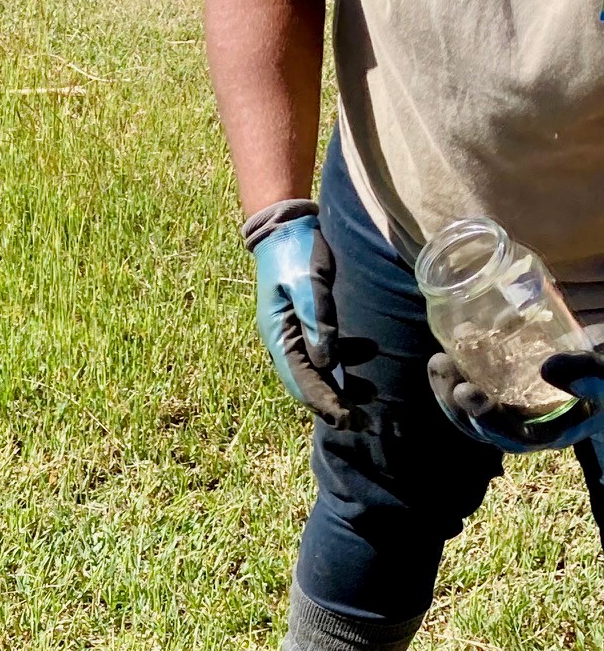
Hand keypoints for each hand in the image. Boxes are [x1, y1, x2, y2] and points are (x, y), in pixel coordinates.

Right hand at [245, 199, 354, 428]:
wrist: (284, 228)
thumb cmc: (295, 252)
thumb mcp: (307, 282)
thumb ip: (317, 321)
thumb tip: (327, 362)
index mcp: (279, 337)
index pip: (303, 381)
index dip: (326, 402)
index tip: (349, 419)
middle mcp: (284, 342)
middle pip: (308, 384)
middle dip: (335, 405)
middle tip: (363, 422)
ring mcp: (293, 334)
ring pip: (318, 372)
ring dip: (343, 386)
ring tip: (372, 395)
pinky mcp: (306, 324)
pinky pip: (324, 352)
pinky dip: (345, 360)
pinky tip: (368, 355)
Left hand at [429, 326, 603, 452]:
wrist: (601, 387)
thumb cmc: (603, 388)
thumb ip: (586, 375)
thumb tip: (549, 366)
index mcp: (545, 435)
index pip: (506, 435)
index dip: (482, 417)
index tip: (465, 391)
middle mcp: (521, 429)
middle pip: (477, 422)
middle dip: (453, 395)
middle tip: (441, 364)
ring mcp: (509, 413)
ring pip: (470, 407)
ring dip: (449, 384)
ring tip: (438, 359)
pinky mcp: (505, 394)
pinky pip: (478, 385)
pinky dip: (464, 367)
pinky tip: (455, 341)